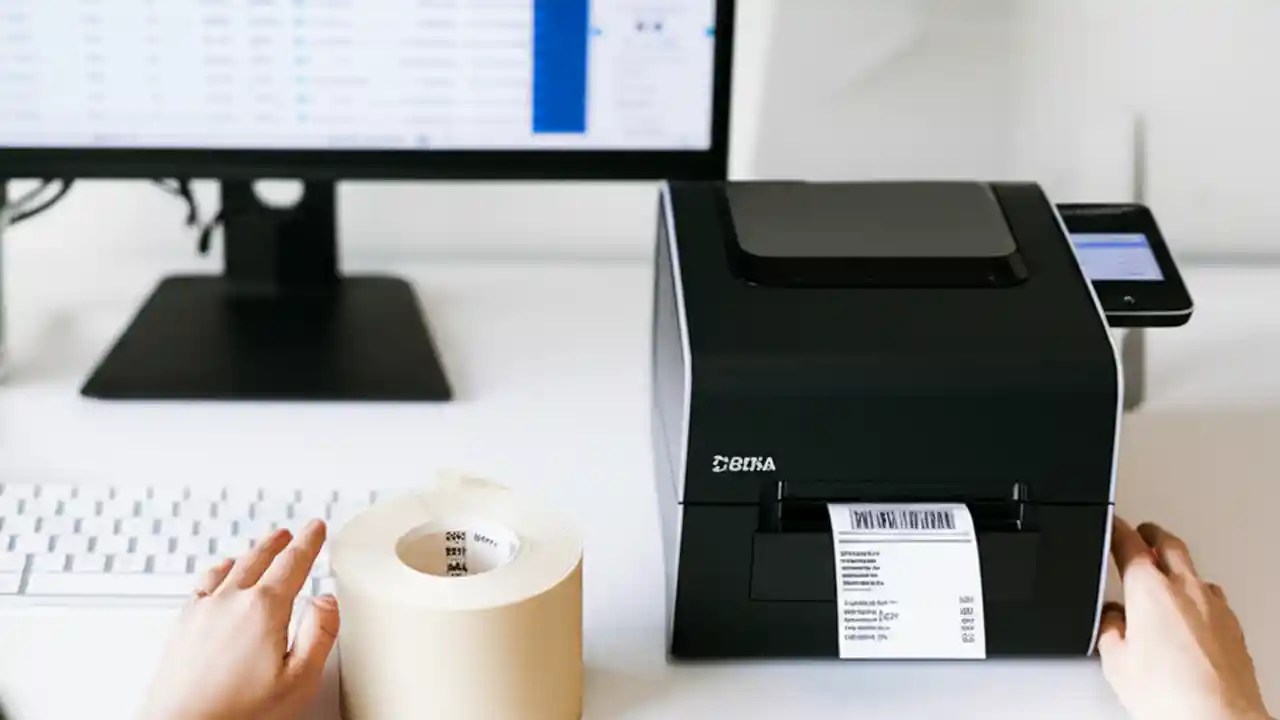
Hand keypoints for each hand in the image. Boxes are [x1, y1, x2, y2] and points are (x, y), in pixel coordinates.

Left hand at [139, 520, 339, 719]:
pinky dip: (219, 570)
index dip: (308, 542)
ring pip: (231, 567)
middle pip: (259, 558)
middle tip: (291, 534)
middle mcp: (230, 601)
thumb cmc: (238, 714)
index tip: (315, 529)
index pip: (292, 563)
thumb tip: (327, 602)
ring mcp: (202, 611)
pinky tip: (219, 574)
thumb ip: (319, 635)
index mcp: (264, 609)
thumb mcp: (298, 680)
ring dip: (251, 553)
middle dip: (279, 543)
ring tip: (261, 548)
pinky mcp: (182, 626)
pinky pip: (203, 583)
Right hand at [1098, 517, 1269, 719]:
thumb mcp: (1116, 663)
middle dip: (1151, 534)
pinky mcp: (1234, 627)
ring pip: (1195, 570)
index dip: (1117, 530)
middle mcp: (1186, 589)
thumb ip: (1110, 630)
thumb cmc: (1172, 695)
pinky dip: (1198, 595)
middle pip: (1169, 543)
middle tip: (1141, 534)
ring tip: (1165, 576)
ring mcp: (1215, 606)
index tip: (1113, 527)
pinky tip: (1190, 613)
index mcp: (1149, 589)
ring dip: (1178, 566)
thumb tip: (1112, 620)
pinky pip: (1214, 597)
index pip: (1129, 543)